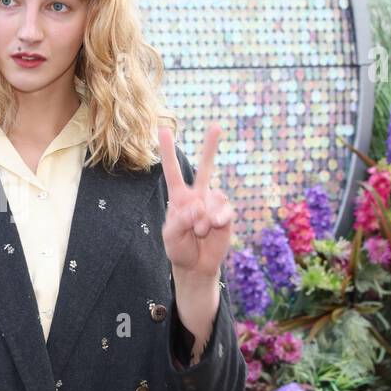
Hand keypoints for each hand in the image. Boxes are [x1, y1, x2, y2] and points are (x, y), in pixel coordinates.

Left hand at [158, 123, 233, 278]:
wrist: (197, 265)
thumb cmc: (179, 249)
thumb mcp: (170, 236)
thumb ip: (180, 220)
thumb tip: (198, 206)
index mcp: (179, 197)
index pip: (172, 171)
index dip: (167, 151)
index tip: (163, 129)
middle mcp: (198, 196)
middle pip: (205, 167)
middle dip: (211, 147)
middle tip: (216, 125)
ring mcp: (213, 204)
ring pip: (214, 197)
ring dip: (205, 218)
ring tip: (200, 231)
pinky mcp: (226, 215)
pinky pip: (224, 210)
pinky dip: (217, 220)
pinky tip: (212, 228)